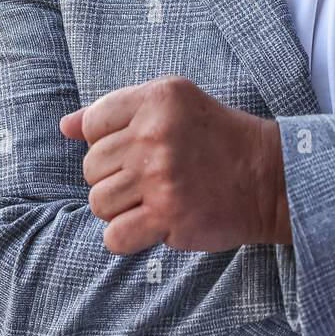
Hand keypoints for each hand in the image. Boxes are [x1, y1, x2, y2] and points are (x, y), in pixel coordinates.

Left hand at [59, 76, 289, 255]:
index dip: (109, 143)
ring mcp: (161, 176)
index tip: (141, 150)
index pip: (92, 124)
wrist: (269, 177)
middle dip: (115, 178)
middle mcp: (156, 133)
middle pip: (91, 167)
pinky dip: (129, 237)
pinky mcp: (168, 215)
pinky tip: (155, 222)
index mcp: (157, 98)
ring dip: (122, 209)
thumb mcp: (173, 105)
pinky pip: (113, 236)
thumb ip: (116, 112)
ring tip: (155, 199)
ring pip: (98, 203)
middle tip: (153, 178)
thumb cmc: (216, 140)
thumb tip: (64, 126)